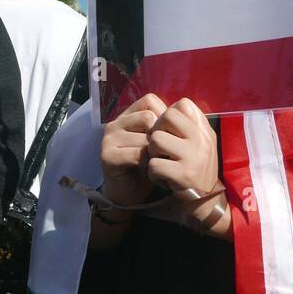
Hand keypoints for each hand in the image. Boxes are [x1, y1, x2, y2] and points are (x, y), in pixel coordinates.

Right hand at [100, 93, 167, 207]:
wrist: (129, 193)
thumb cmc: (146, 165)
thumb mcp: (157, 141)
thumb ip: (164, 124)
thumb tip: (184, 108)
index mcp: (127, 116)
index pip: (150, 100)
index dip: (164, 116)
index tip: (167, 135)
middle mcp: (115, 124)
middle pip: (148, 117)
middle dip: (160, 135)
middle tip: (162, 152)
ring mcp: (109, 139)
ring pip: (144, 136)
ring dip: (155, 152)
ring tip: (156, 162)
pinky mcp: (108, 156)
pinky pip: (137, 154)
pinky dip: (148, 163)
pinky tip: (149, 171)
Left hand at [145, 97, 220, 197]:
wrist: (207, 204)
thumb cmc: (197, 171)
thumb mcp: (200, 144)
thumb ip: (187, 126)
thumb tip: (167, 106)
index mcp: (205, 131)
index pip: (183, 104)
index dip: (168, 115)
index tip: (168, 131)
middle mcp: (202, 140)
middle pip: (166, 117)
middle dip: (156, 131)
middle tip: (159, 147)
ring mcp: (194, 157)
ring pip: (156, 139)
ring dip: (152, 153)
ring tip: (161, 163)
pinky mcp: (183, 175)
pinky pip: (154, 164)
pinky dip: (153, 174)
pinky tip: (162, 178)